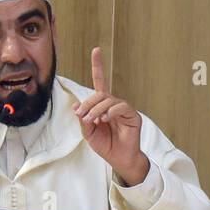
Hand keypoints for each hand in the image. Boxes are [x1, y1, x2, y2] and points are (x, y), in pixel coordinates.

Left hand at [73, 47, 148, 185]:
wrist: (119, 159)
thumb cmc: (106, 146)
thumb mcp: (89, 133)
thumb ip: (84, 119)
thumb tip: (77, 107)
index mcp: (103, 106)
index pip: (100, 82)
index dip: (98, 66)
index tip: (96, 50)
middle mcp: (114, 104)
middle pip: (100, 94)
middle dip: (88, 103)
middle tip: (82, 115)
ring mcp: (124, 109)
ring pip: (108, 100)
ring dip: (97, 109)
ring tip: (93, 120)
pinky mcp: (132, 115)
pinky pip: (121, 107)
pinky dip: (111, 112)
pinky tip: (105, 119)